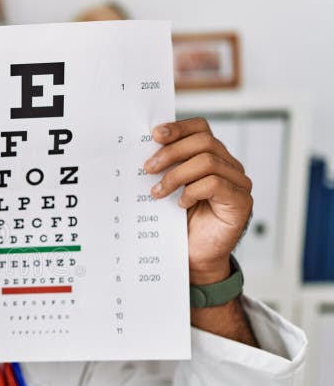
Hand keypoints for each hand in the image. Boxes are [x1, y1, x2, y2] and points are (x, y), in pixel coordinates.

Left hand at [144, 118, 252, 284]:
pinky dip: (192, 191)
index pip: (201, 128)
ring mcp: (238, 183)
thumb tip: (144, 150)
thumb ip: (165, 168)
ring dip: (176, 175)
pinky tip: (180, 204)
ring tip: (157, 192)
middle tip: (148, 168)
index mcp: (213, 157)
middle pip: (204, 141)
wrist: (195, 257)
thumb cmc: (181, 223)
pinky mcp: (240, 202)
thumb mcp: (169, 189)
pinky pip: (216, 184)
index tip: (155, 135)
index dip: (178, 128)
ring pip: (208, 161)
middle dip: (171, 152)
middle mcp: (229, 166)